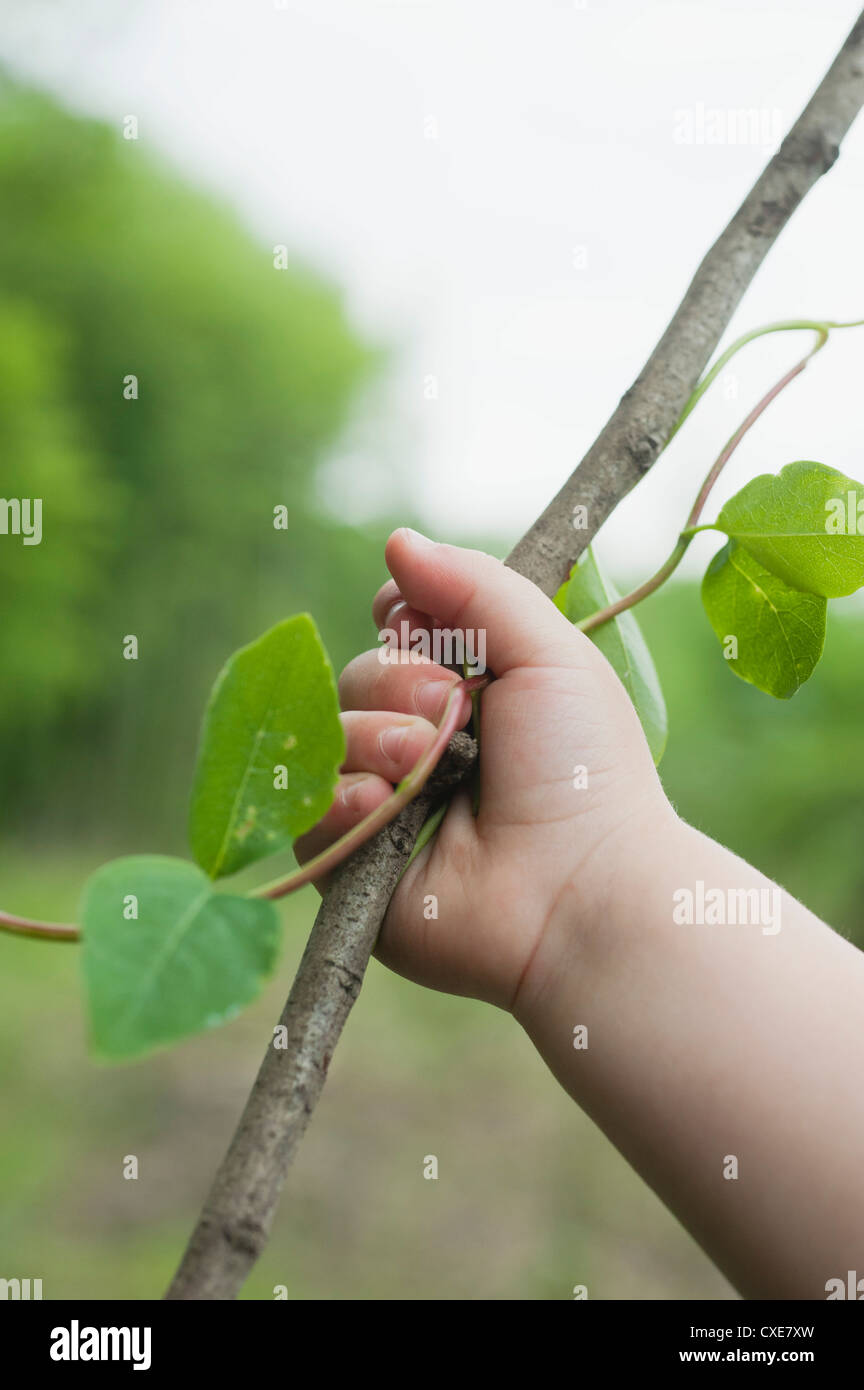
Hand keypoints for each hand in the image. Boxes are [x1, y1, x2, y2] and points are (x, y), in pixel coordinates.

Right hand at [295, 528, 672, 1008]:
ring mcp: (385, 804)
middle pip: (356, 673)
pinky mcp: (353, 864)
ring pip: (326, 735)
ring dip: (376, 738)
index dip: (402, 619)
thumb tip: (397, 540)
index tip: (425, 624)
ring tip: (430, 767)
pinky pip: (307, 809)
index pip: (397, 630)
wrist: (581, 889)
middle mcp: (423, 743)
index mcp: (472, 692)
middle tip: (454, 712)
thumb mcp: (548, 653)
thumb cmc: (582, 769)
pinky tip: (385, 809)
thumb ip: (474, 587)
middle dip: (398, 681)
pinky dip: (342, 798)